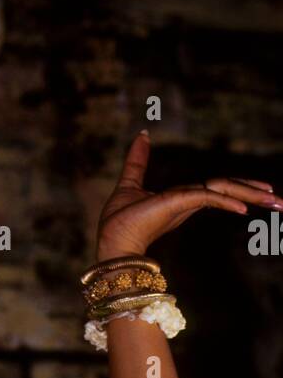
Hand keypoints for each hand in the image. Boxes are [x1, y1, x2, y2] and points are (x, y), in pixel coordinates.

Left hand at [95, 133, 282, 261]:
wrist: (112, 242)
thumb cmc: (119, 220)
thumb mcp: (131, 181)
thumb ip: (139, 159)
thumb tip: (142, 134)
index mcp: (182, 196)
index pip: (217, 188)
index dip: (241, 188)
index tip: (265, 191)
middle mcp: (188, 200)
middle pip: (227, 190)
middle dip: (254, 193)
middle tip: (281, 201)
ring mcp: (186, 203)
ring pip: (225, 192)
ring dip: (252, 196)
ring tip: (279, 202)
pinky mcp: (179, 204)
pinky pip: (209, 197)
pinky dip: (226, 200)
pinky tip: (244, 208)